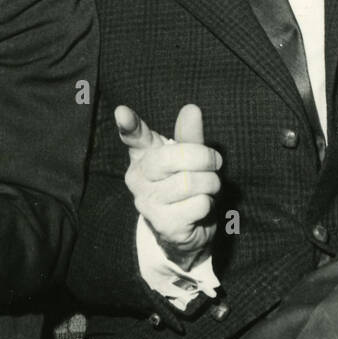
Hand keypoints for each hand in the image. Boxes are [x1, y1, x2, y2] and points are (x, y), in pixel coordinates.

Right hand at [116, 104, 221, 269]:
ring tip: (207, 188)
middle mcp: (137, 179)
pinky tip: (200, 208)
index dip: (128, 124)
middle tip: (215, 163)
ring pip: (190, 182)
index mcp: (142, 156)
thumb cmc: (184, 183)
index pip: (133, 136)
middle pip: (174, 158)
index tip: (122, 112)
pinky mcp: (164, 225)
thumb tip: (191, 109)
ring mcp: (147, 204)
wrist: (185, 229)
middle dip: (204, 158)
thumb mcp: (188, 157)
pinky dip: (209, 204)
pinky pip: (199, 204)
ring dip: (210, 184)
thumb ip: (189, 134)